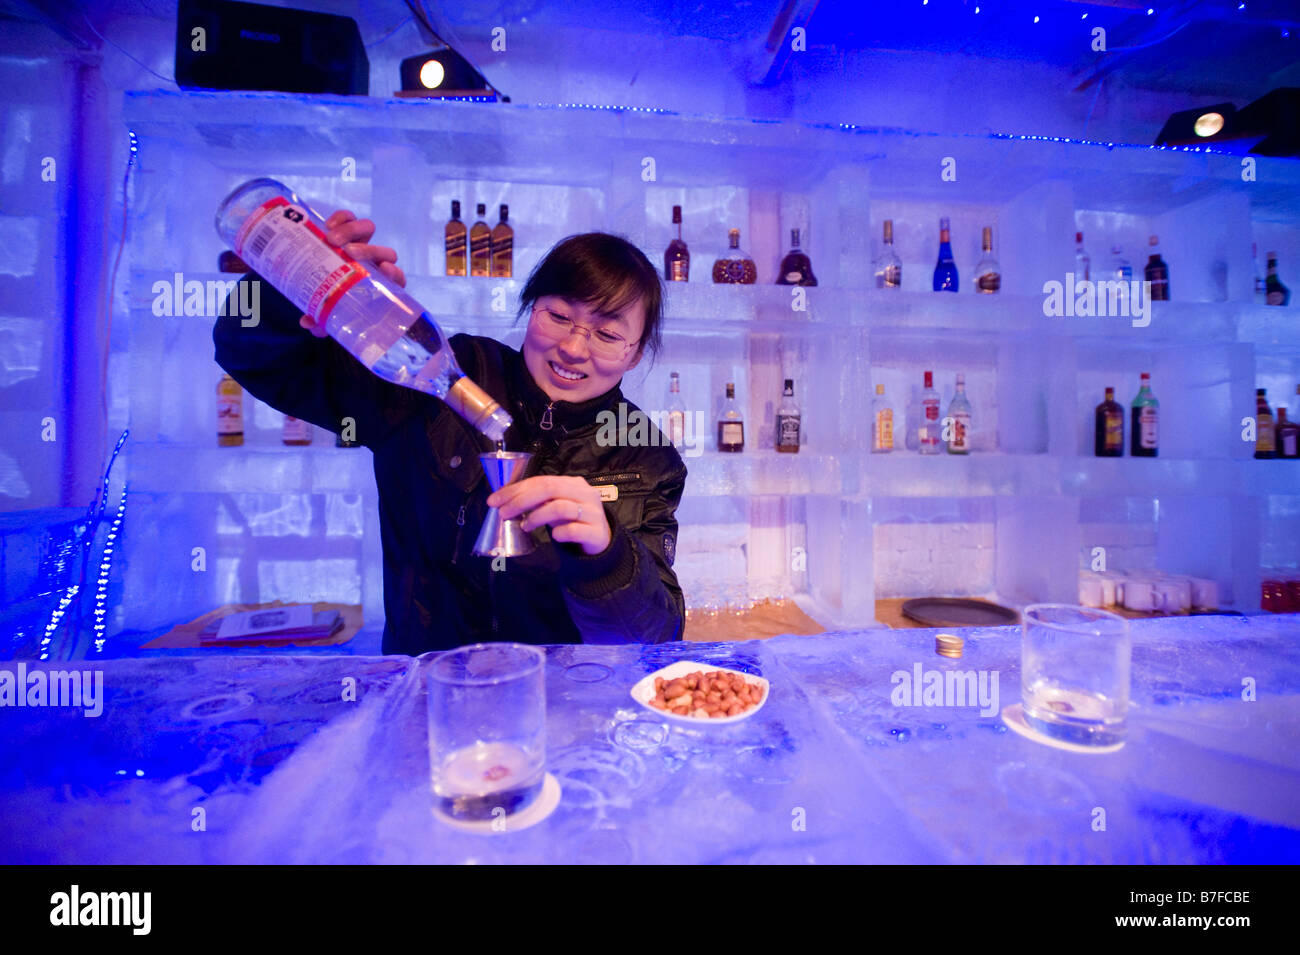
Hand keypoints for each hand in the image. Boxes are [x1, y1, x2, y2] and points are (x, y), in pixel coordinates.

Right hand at [299, 209, 406, 336]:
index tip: (384, 271)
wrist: (320, 283)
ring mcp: (361, 244)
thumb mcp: (328, 314)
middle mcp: (374, 262)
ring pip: (367, 230)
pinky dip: (342, 218)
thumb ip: (321, 321)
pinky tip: (327, 225)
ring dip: (352, 231)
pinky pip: (348, 219)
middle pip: (383, 251)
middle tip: (348, 253)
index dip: (394, 273)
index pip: (396, 277)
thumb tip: (307, 323)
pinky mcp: (346, 231)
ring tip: (331, 239)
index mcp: (380, 284)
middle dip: (369, 250)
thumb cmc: (332, 303)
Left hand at [488, 476, 610, 555]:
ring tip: (525, 526)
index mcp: (573, 483)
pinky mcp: (596, 532)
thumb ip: (537, 500)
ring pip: (559, 508)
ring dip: (536, 517)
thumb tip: (505, 501)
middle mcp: (585, 493)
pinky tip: (554, 536)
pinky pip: (572, 530)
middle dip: (521, 501)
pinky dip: (559, 534)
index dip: (515, 490)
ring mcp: (592, 512)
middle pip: (549, 489)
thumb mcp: (555, 506)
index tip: (494, 501)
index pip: (540, 481)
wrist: (600, 540)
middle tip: (504, 513)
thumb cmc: (572, 520)